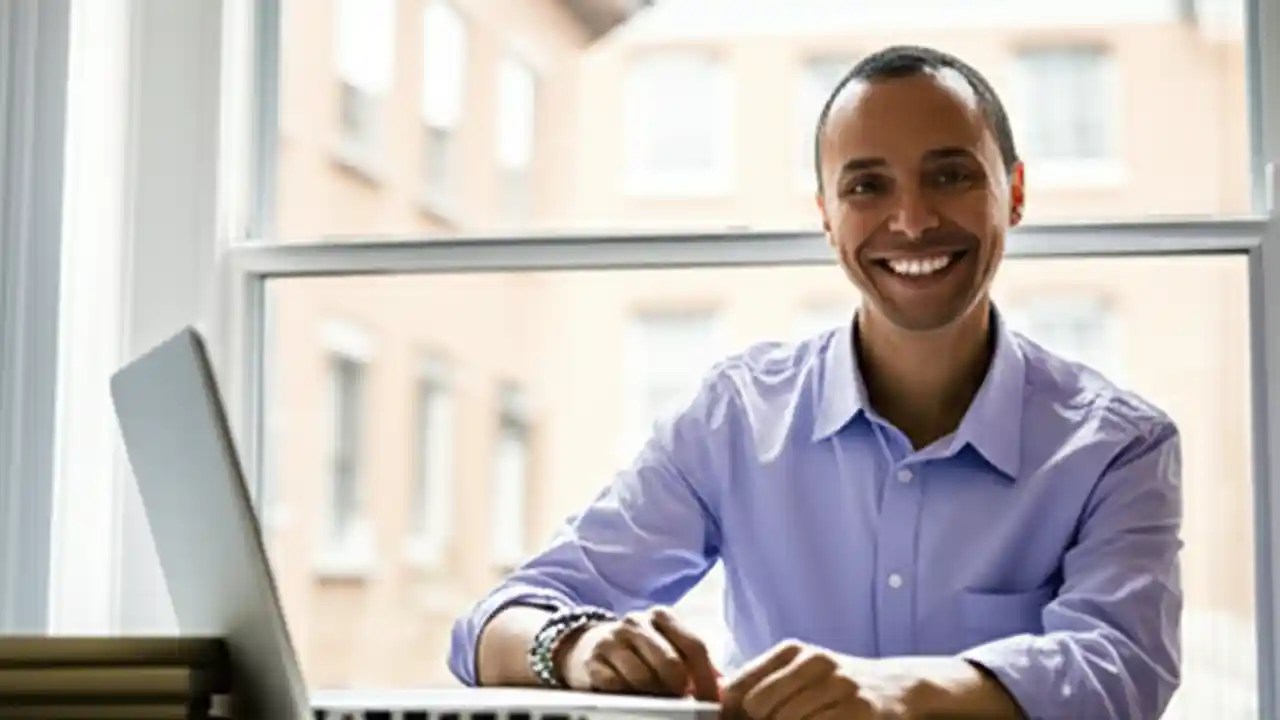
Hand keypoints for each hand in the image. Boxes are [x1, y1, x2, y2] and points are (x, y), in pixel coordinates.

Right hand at [554, 607, 720, 700]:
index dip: (707, 679)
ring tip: (658, 701)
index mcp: (662, 616)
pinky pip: (617, 686)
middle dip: (681, 691)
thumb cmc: (641, 649)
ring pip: (643, 678)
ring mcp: (612, 640)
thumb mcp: (669, 645)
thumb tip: (724, 686)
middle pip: (671, 663)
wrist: (592, 644)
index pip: (695, 646)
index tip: (713, 703)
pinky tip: (633, 697)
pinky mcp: (593, 661)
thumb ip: (695, 661)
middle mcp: (636, 622)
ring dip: (654, 696)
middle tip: (684, 706)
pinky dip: (628, 697)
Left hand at [720, 641, 1017, 719]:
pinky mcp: (859, 709)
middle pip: (758, 707)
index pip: (739, 686)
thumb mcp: (799, 672)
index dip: (731, 711)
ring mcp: (839, 685)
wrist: (897, 686)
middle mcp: (814, 662)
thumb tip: (719, 700)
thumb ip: (761, 682)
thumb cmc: (838, 683)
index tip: (736, 719)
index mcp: (792, 651)